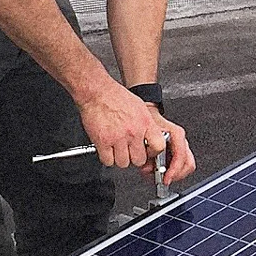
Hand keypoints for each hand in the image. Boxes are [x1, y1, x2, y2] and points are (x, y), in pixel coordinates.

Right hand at [77, 83, 196, 181]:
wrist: (97, 92)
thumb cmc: (116, 97)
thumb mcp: (140, 108)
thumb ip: (146, 125)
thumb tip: (149, 138)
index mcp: (145, 123)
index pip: (158, 146)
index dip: (153, 152)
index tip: (148, 152)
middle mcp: (133, 131)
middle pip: (139, 160)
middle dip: (133, 157)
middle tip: (128, 151)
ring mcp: (118, 138)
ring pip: (123, 163)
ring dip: (119, 159)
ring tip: (116, 149)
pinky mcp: (103, 142)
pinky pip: (108, 161)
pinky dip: (107, 158)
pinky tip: (107, 149)